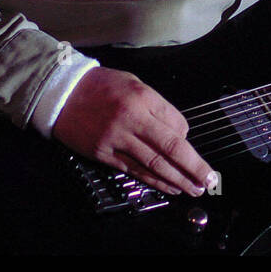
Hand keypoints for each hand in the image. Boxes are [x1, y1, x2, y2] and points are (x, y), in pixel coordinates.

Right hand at [52, 66, 217, 196]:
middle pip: (170, 146)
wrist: (61, 92)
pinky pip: (133, 170)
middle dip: (193, 166)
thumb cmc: (101, 86)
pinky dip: (154, 181)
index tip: (192, 147)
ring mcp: (116, 138)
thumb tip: (178, 131)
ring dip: (177, 179)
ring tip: (194, 188)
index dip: (187, 138)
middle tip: (209, 180)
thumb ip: (156, 106)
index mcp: (142, 97)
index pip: (176, 122)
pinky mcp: (103, 153)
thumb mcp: (134, 83)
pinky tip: (169, 187)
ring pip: (153, 163)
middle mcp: (131, 118)